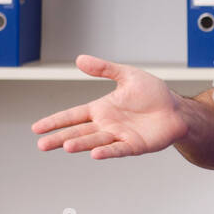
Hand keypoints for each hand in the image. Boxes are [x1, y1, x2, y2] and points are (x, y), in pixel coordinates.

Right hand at [31, 54, 188, 158]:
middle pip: (79, 132)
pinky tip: (95, 154)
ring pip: (95, 141)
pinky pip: (119, 149)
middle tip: (42, 145)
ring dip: (81, 144)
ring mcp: (120, 136)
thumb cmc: (153, 94)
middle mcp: (107, 125)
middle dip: (60, 138)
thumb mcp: (127, 76)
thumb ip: (104, 69)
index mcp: (101, 109)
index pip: (73, 115)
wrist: (177, 109)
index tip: (36, 128)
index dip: (56, 121)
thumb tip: (79, 59)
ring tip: (65, 146)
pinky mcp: (135, 145)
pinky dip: (107, 151)